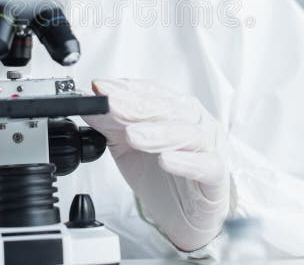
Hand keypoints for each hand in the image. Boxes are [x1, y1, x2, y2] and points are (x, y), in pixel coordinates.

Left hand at [83, 78, 229, 251]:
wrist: (185, 215)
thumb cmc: (161, 175)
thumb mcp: (127, 146)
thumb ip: (110, 124)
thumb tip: (87, 102)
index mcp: (175, 109)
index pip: (151, 92)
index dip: (125, 88)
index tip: (100, 88)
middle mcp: (195, 121)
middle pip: (168, 108)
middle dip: (136, 106)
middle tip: (111, 105)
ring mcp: (209, 146)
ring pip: (188, 133)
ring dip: (158, 132)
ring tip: (133, 135)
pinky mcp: (216, 174)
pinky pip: (205, 165)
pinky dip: (185, 162)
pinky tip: (166, 160)